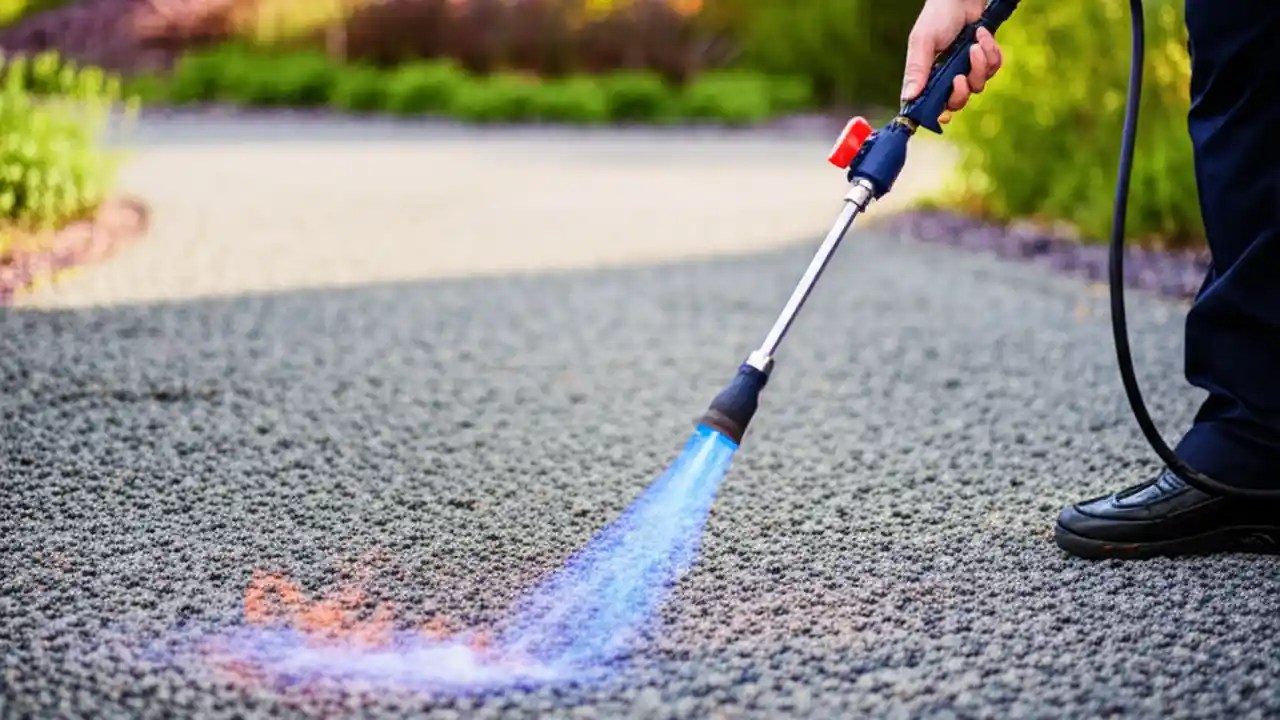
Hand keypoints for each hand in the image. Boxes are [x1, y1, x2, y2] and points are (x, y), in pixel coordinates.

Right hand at [901, 0, 1003, 123]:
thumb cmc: (938, 16)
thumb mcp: (923, 42)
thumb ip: (916, 69)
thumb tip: (908, 97)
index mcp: (927, 76)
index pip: (929, 105)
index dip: (936, 113)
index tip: (942, 114)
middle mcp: (946, 76)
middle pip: (957, 102)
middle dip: (962, 90)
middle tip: (961, 76)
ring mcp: (966, 69)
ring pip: (978, 85)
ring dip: (980, 65)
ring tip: (976, 44)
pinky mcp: (984, 60)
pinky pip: (992, 69)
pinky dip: (991, 53)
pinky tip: (982, 35)